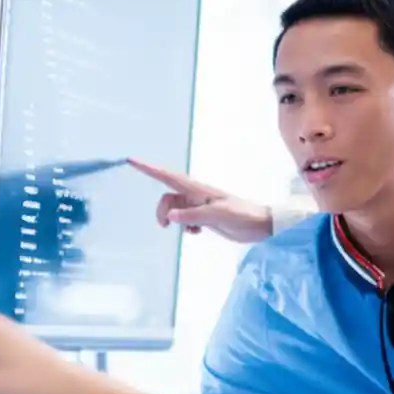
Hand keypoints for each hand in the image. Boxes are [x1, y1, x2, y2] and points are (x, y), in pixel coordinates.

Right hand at [128, 158, 274, 242]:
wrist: (261, 225)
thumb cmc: (243, 216)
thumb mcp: (218, 216)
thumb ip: (193, 215)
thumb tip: (170, 216)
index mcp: (198, 190)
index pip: (169, 177)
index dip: (149, 169)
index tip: (131, 160)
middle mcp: (196, 195)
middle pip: (168, 198)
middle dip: (162, 211)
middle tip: (167, 226)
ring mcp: (200, 206)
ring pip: (175, 209)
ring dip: (175, 220)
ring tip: (190, 230)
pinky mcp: (205, 217)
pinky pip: (185, 219)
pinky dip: (185, 226)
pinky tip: (197, 232)